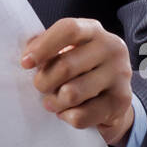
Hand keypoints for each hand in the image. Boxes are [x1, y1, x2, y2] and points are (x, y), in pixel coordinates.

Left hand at [20, 18, 133, 146]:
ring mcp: (120, 75)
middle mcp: (112, 48)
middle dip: (43, 81)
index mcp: (94, 30)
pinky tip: (69, 112)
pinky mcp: (121, 102)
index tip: (25, 63)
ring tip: (51, 102)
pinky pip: (81, 115)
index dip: (43, 46)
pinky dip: (68, 116)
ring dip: (54, 102)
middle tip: (40, 87)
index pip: (69, 30)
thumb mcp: (66, 50)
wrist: (113, 96)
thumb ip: (46, 46)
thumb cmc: (81, 68)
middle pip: (66, 65)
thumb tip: (27, 54)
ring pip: (72, 94)